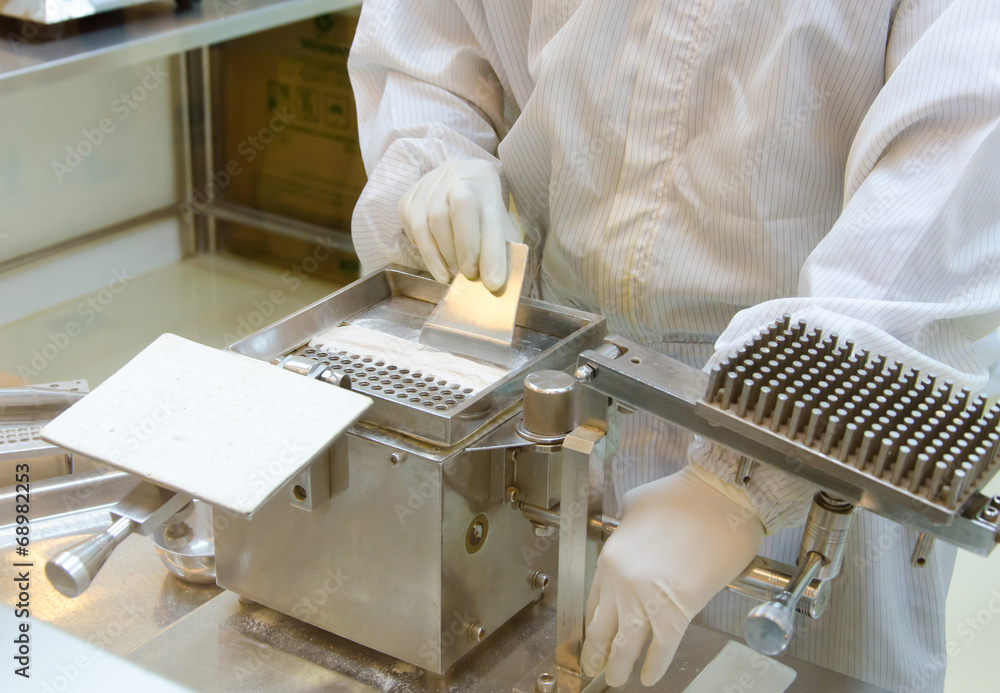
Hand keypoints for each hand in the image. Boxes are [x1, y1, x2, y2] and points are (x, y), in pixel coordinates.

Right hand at [398, 158, 521, 290]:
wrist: (456, 178)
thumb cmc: (481, 208)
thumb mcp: (497, 222)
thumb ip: (500, 248)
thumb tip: (496, 283)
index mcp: (486, 183)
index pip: (492, 219)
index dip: (493, 253)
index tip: (493, 284)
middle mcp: (457, 177)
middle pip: (461, 209)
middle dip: (465, 249)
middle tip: (469, 276)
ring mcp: (429, 185)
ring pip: (433, 221)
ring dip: (444, 255)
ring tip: (453, 273)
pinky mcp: (409, 199)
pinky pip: (415, 229)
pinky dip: (428, 254)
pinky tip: (438, 266)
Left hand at [581, 465, 763, 686]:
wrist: (721, 497)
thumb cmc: (685, 496)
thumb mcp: (638, 506)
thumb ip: (628, 528)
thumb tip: (633, 537)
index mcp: (611, 556)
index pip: (595, 599)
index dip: (594, 622)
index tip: (594, 634)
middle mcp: (621, 581)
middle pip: (603, 626)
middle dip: (597, 652)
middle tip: (594, 666)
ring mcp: (646, 597)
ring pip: (626, 643)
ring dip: (620, 665)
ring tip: (617, 678)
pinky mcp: (678, 609)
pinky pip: (662, 646)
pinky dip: (655, 665)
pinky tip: (649, 676)